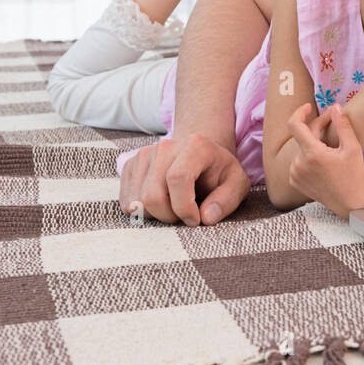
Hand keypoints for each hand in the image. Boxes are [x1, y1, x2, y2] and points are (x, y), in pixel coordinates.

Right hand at [119, 134, 250, 225]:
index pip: (178, 178)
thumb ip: (227, 200)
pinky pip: (126, 200)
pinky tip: (160, 204)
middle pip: (152, 195)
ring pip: (136, 201)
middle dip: (168, 216)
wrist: (200, 156)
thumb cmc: (219, 173)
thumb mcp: (237, 184)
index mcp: (195, 146)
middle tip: (185, 216)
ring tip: (174, 207)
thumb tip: (206, 217)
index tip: (195, 219)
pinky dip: (142, 211)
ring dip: (156, 215)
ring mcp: (144, 154)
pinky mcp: (131, 165)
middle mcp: (165, 146)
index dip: (184, 207)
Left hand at [286, 103, 363, 218]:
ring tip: (330, 149)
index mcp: (312, 154)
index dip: (299, 112)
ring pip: (301, 148)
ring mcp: (295, 174)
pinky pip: (298, 161)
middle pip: (303, 136)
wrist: (350, 203)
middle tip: (333, 123)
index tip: (308, 106)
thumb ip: (342, 125)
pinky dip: (308, 157)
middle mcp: (299, 164)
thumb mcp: (353, 148)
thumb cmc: (354, 175)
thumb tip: (335, 107)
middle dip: (317, 128)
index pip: (295, 125)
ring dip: (313, 144)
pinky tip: (323, 162)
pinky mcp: (294, 181)